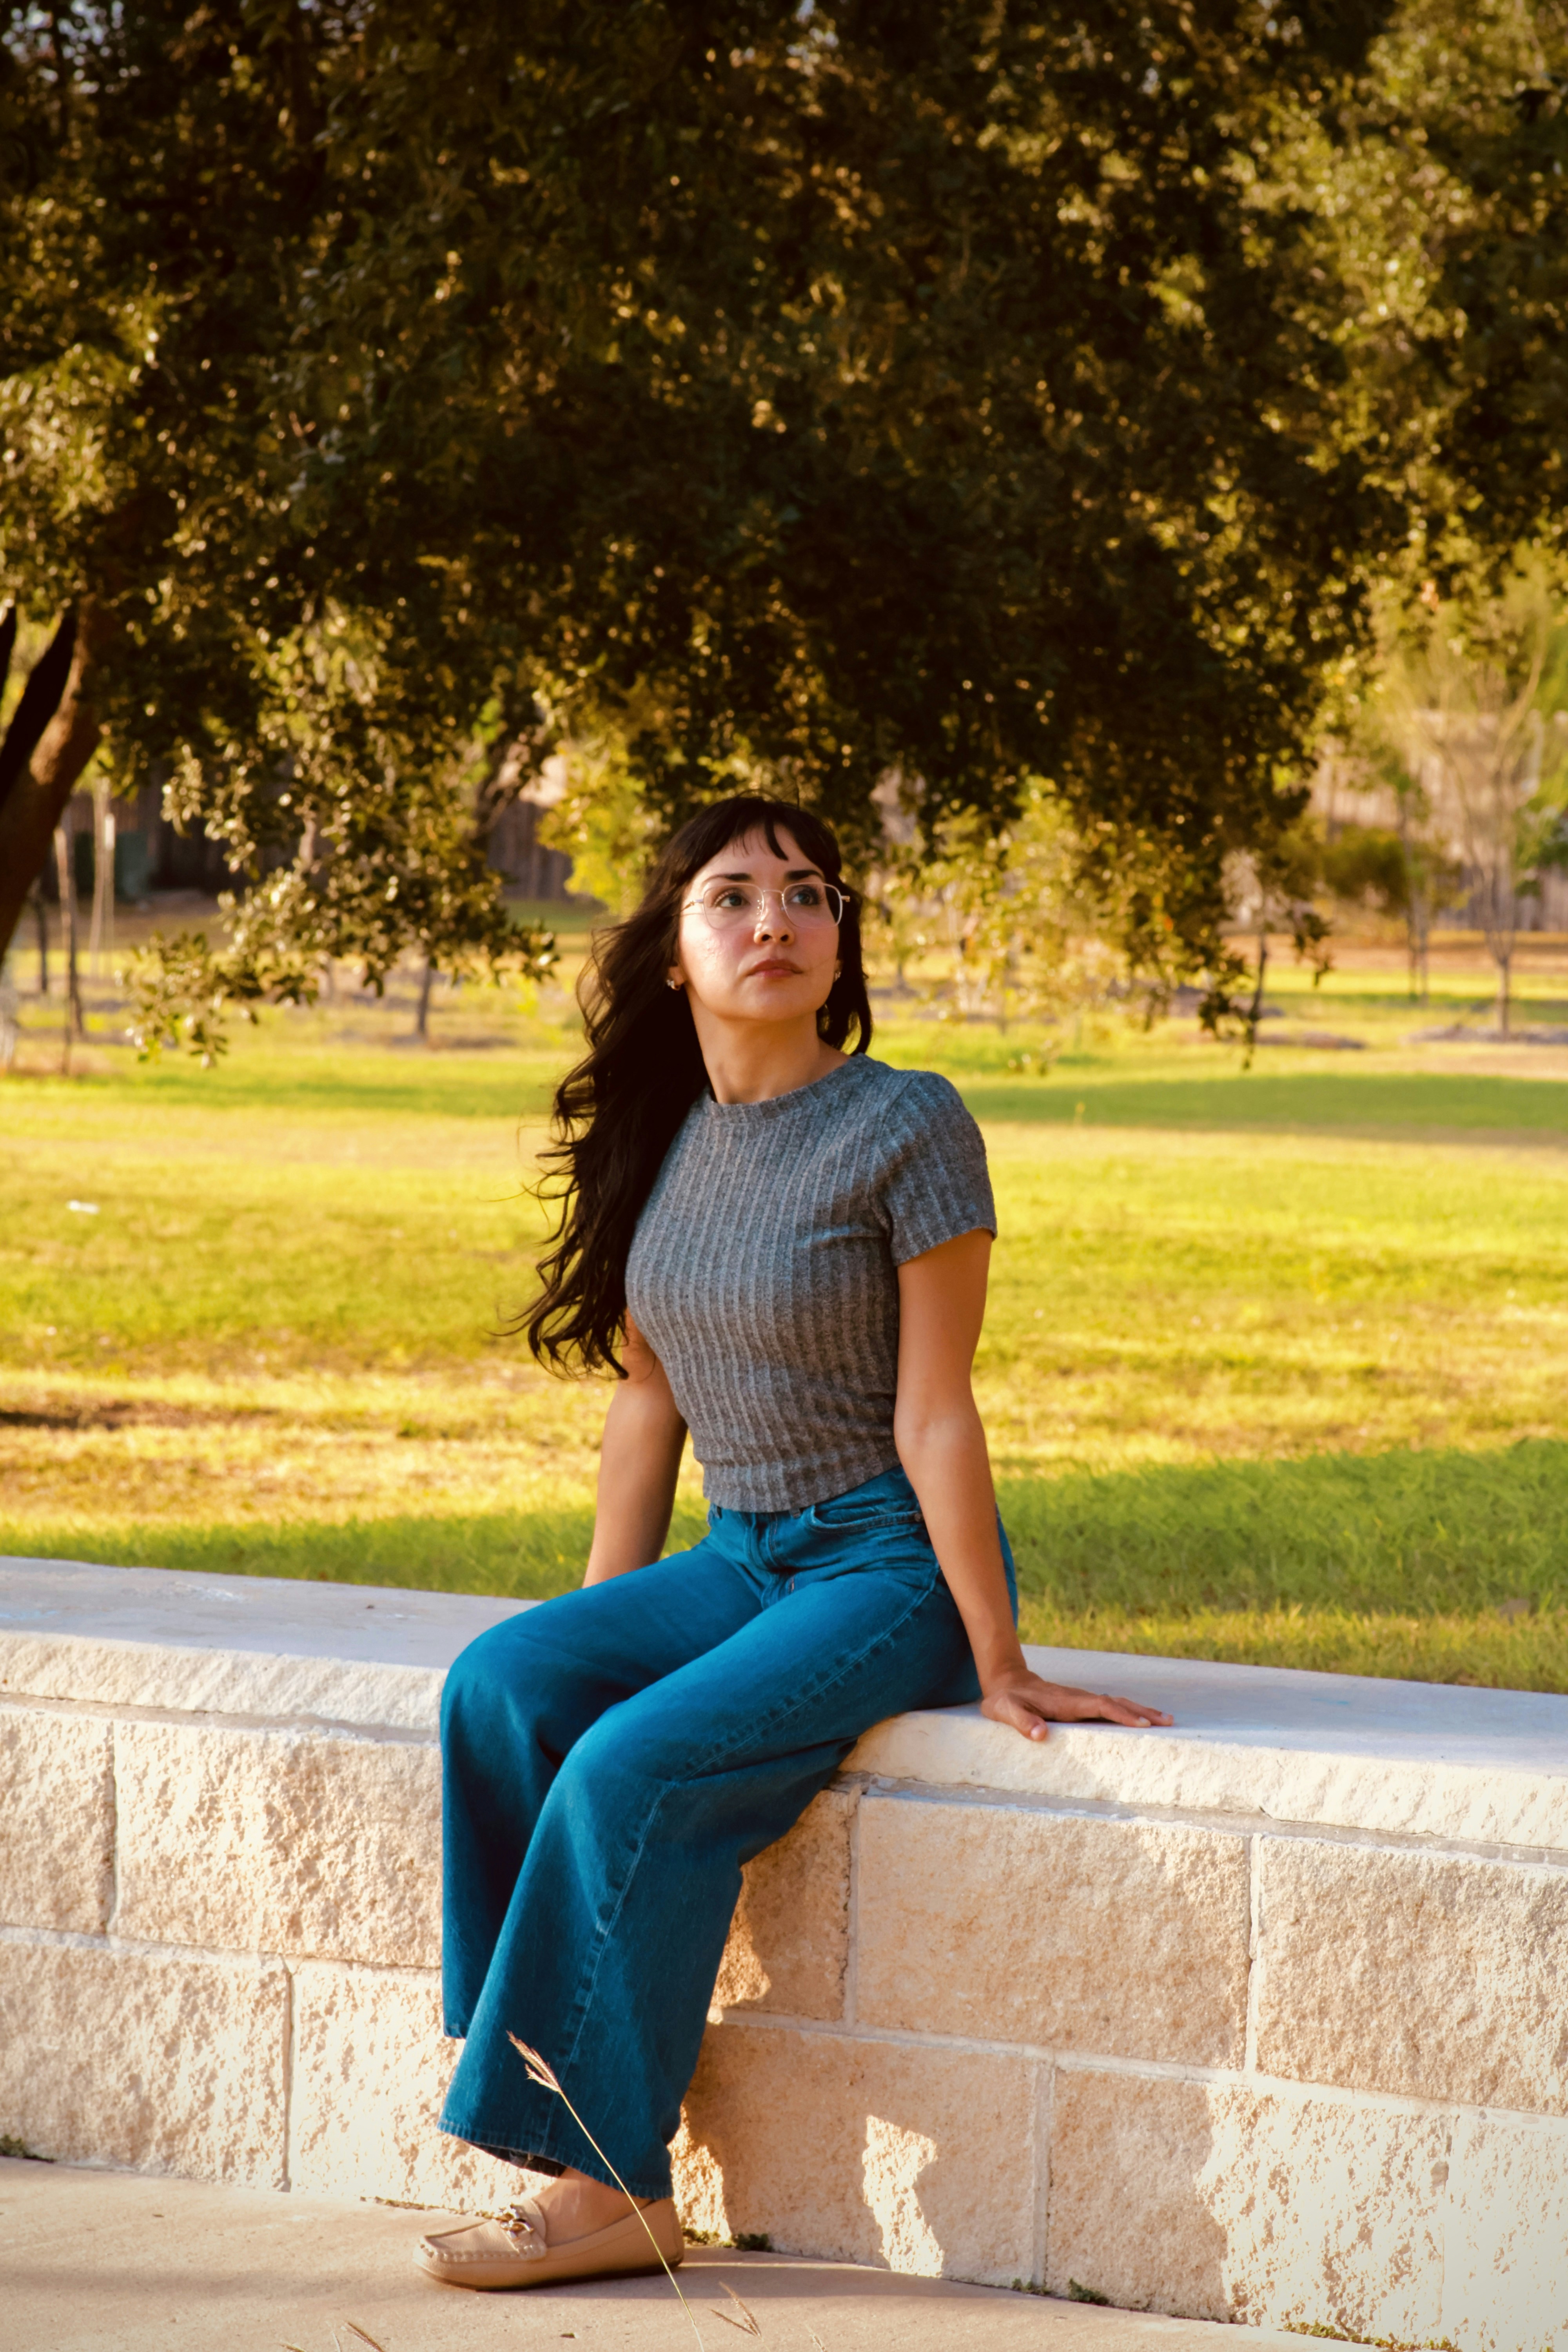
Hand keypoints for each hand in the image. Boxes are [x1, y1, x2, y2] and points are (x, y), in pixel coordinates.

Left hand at [980, 1668, 1173, 1743]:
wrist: (1006, 1682)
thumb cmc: (1005, 1700)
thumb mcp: (1005, 1710)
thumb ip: (1020, 1721)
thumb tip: (1039, 1735)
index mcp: (1065, 1702)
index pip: (1099, 1706)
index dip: (1121, 1714)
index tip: (1143, 1724)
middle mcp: (1078, 1698)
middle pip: (1116, 1702)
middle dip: (1142, 1711)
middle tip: (1168, 1721)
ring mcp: (1081, 1700)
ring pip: (1116, 1703)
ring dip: (1140, 1710)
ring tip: (1166, 1720)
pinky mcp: (1081, 1705)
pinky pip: (1110, 1707)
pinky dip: (1129, 1712)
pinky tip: (1142, 1720)